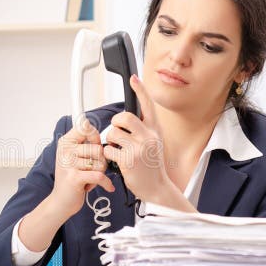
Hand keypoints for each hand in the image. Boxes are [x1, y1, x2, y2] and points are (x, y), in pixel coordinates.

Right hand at [48, 119, 115, 219]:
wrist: (61, 201)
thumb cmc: (72, 178)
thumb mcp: (74, 156)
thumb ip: (85, 143)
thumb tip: (96, 129)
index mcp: (65, 142)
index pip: (85, 128)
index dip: (96, 137)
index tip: (95, 146)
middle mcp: (65, 151)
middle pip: (98, 149)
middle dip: (101, 162)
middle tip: (92, 170)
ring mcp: (68, 164)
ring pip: (100, 163)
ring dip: (101, 173)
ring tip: (90, 178)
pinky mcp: (74, 178)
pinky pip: (99, 175)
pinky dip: (106, 183)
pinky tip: (107, 187)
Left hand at [103, 75, 169, 202]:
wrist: (157, 187)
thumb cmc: (152, 165)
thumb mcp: (153, 143)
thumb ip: (144, 130)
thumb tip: (130, 116)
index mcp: (154, 130)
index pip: (147, 105)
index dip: (140, 90)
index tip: (133, 78)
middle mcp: (149, 137)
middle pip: (124, 117)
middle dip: (115, 122)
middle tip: (116, 130)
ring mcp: (139, 149)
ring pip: (113, 133)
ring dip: (110, 140)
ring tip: (117, 148)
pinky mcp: (129, 160)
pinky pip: (109, 150)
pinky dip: (108, 154)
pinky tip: (116, 159)